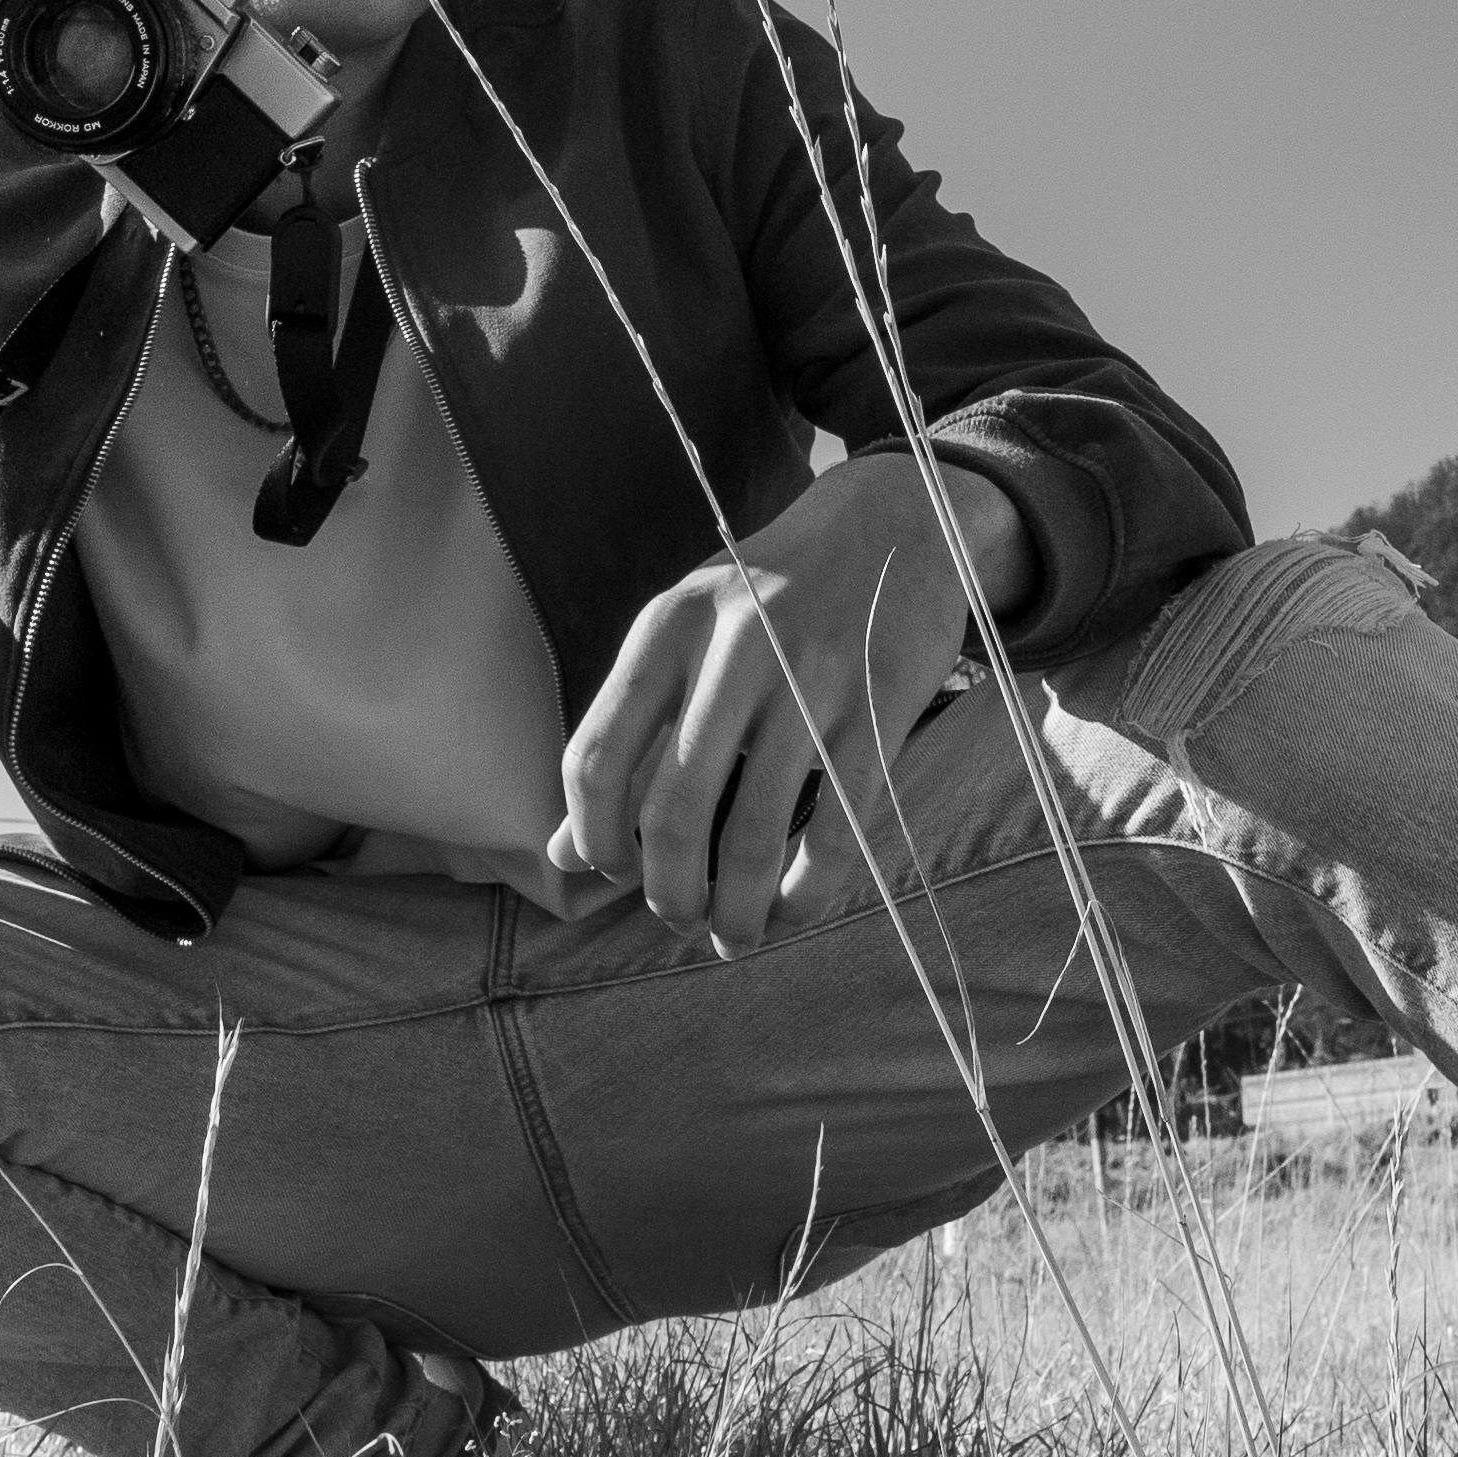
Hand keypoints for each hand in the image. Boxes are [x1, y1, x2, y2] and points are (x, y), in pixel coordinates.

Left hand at [552, 452, 1027, 954]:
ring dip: (735, 908)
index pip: (594, 757)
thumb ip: (626, 735)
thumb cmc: (771, 596)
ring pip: (754, 832)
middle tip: (678, 918)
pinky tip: (791, 910)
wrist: (895, 521)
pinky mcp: (881, 706)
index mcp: (669, 625)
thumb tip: (563, 854)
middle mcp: (735, 647)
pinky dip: (808, 891)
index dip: (594, 836)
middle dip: (668, 890)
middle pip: (672, 809)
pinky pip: (839, 830)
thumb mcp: (686, 635)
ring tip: (732, 935)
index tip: (614, 870)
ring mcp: (813, 677)